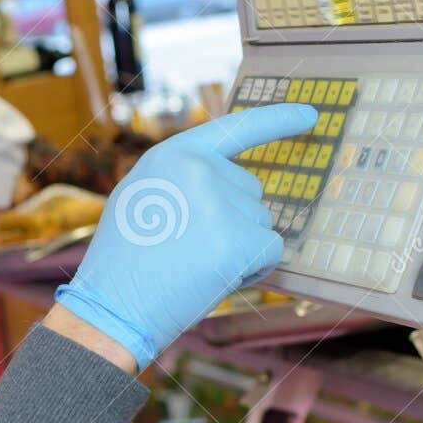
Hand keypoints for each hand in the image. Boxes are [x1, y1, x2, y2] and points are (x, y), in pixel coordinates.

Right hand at [53, 103, 318, 368]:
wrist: (112, 308)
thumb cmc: (122, 263)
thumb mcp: (140, 197)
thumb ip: (181, 179)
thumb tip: (224, 180)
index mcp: (173, 155)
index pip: (234, 129)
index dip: (276, 120)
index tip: (310, 114)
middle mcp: (201, 171)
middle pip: (250, 190)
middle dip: (232, 221)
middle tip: (187, 250)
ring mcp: (222, 204)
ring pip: (260, 223)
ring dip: (239, 247)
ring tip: (193, 266)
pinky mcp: (240, 241)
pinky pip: (271, 250)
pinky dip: (255, 269)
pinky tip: (217, 278)